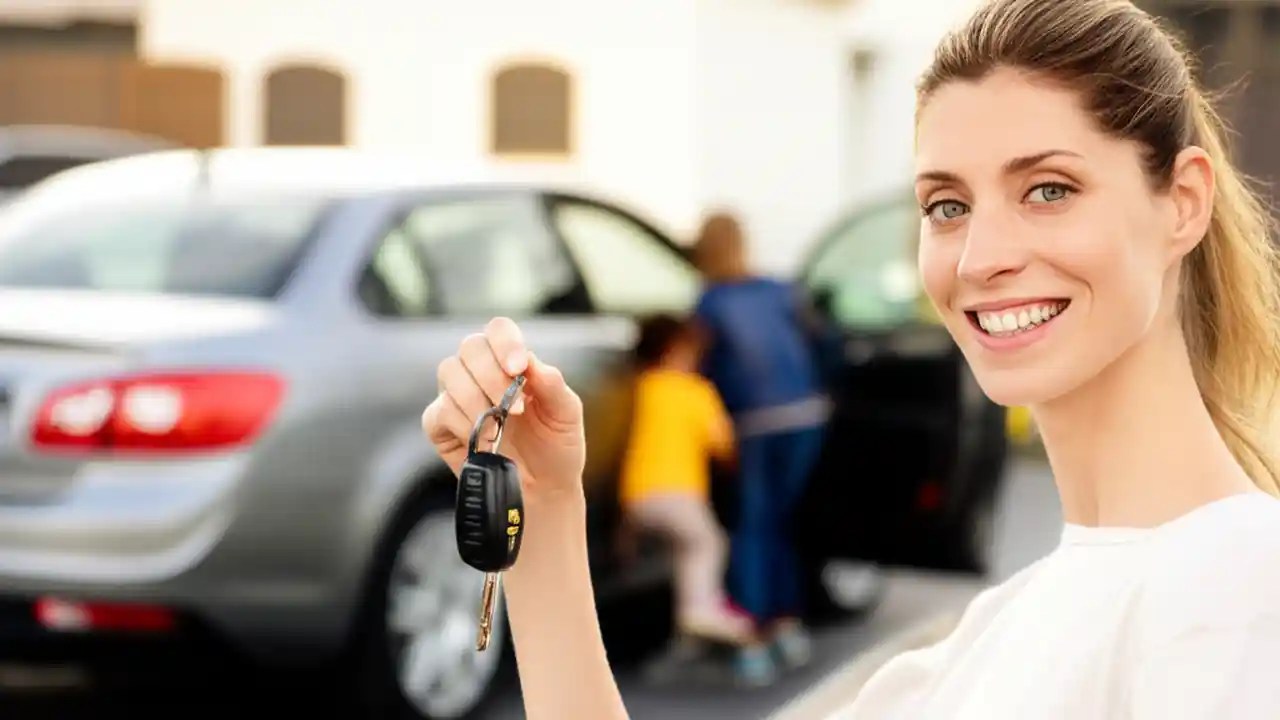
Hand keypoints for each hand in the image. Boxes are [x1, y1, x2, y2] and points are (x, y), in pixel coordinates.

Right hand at [422, 317, 585, 501]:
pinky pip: (438, 411)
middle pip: (471, 347)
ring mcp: (457, 396)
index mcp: (512, 361)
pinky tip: (483, 440)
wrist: (543, 489)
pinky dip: (461, 424)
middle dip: (492, 376)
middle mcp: (480, 372)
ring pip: (450, 373)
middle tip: (515, 409)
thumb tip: (529, 361)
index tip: (518, 368)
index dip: (505, 343)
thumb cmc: (556, 446)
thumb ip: (552, 383)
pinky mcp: (440, 425)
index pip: (499, 330)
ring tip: (501, 427)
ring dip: (477, 400)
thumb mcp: (566, 413)